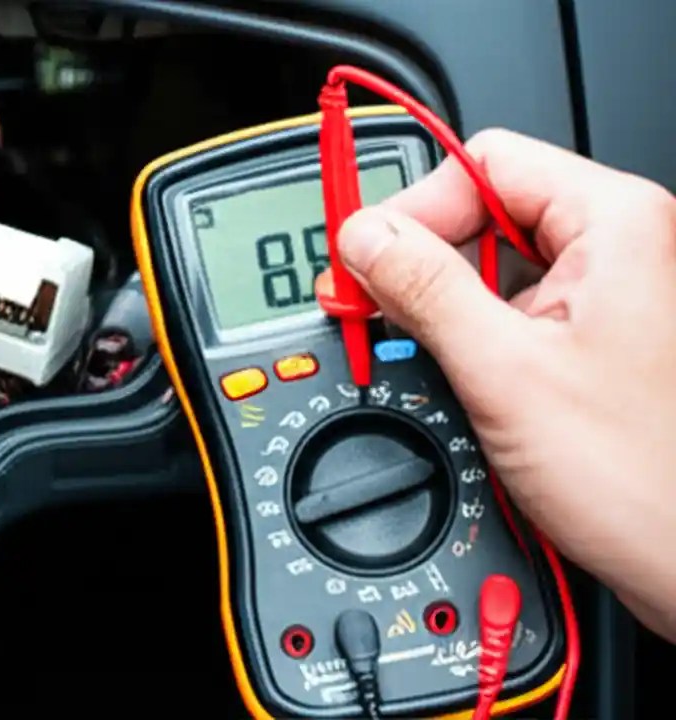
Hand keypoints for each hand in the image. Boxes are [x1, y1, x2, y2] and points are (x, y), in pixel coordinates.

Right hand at [336, 129, 675, 639]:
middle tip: (369, 301)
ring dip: (440, 298)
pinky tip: (450, 366)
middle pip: (484, 209)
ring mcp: (608, 295)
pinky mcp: (592, 338)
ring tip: (411, 342)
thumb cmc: (643, 477)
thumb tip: (366, 238)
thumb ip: (424, 290)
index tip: (361, 258)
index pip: (484, 164)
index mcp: (615, 223)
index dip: (412, 209)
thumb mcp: (505, 372)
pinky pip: (511, 306)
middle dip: (420, 257)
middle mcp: (619, 247)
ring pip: (493, 262)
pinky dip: (468, 330)